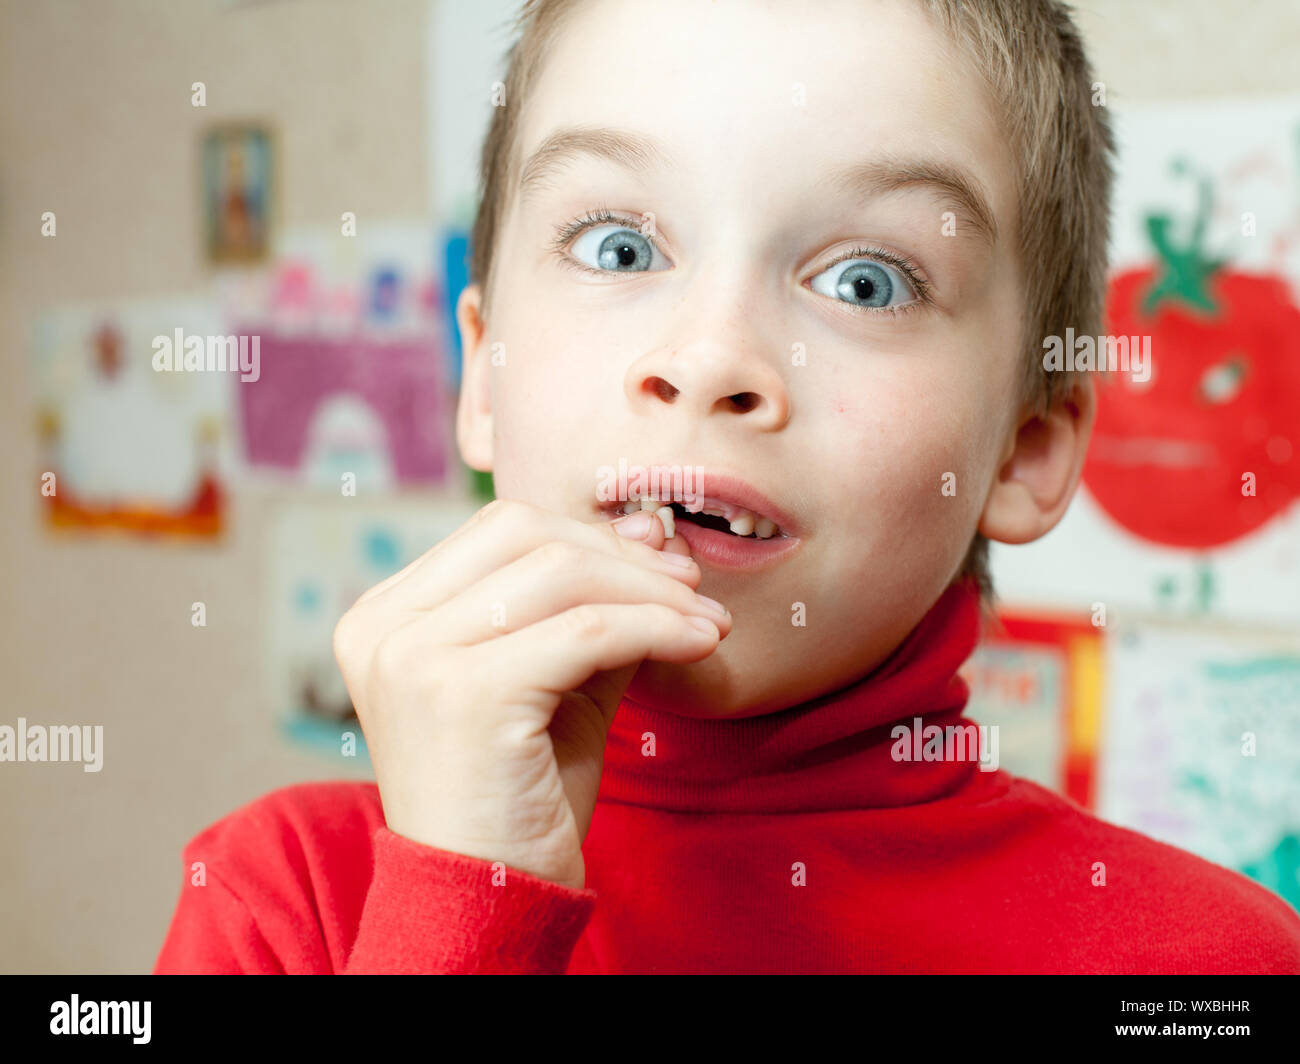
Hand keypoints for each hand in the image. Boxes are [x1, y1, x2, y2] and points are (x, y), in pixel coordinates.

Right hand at [332, 499, 729, 890]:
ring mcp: (413, 656)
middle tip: (692, 588)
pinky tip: (700, 645)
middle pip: (527, 535)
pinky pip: (587, 632)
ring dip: (652, 591)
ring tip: (706, 621)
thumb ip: (591, 607)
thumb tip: (647, 532)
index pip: (501, 529)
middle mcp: (383, 626)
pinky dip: (656, 628)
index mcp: (388, 615)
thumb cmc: (519, 795)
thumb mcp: (555, 682)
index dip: (591, 535)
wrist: (485, 900)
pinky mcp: (462, 694)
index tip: (662, 562)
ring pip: (562, 574)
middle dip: (623, 557)